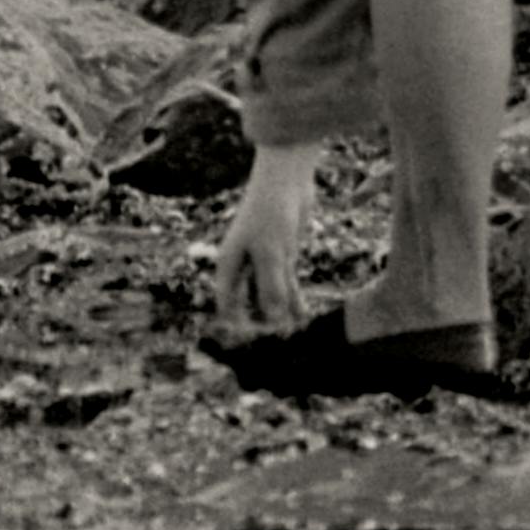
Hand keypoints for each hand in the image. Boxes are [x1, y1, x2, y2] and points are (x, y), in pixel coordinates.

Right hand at [210, 140, 319, 339]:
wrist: (287, 177)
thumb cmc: (270, 211)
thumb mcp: (272, 252)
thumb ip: (272, 287)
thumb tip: (273, 321)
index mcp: (228, 266)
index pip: (227, 306)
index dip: (235, 329)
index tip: (247, 352)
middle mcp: (242, 267)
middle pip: (249, 304)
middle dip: (260, 325)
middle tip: (275, 351)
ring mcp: (264, 262)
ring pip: (270, 297)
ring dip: (280, 316)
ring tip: (292, 340)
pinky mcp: (284, 256)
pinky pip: (287, 285)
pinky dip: (293, 301)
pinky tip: (303, 318)